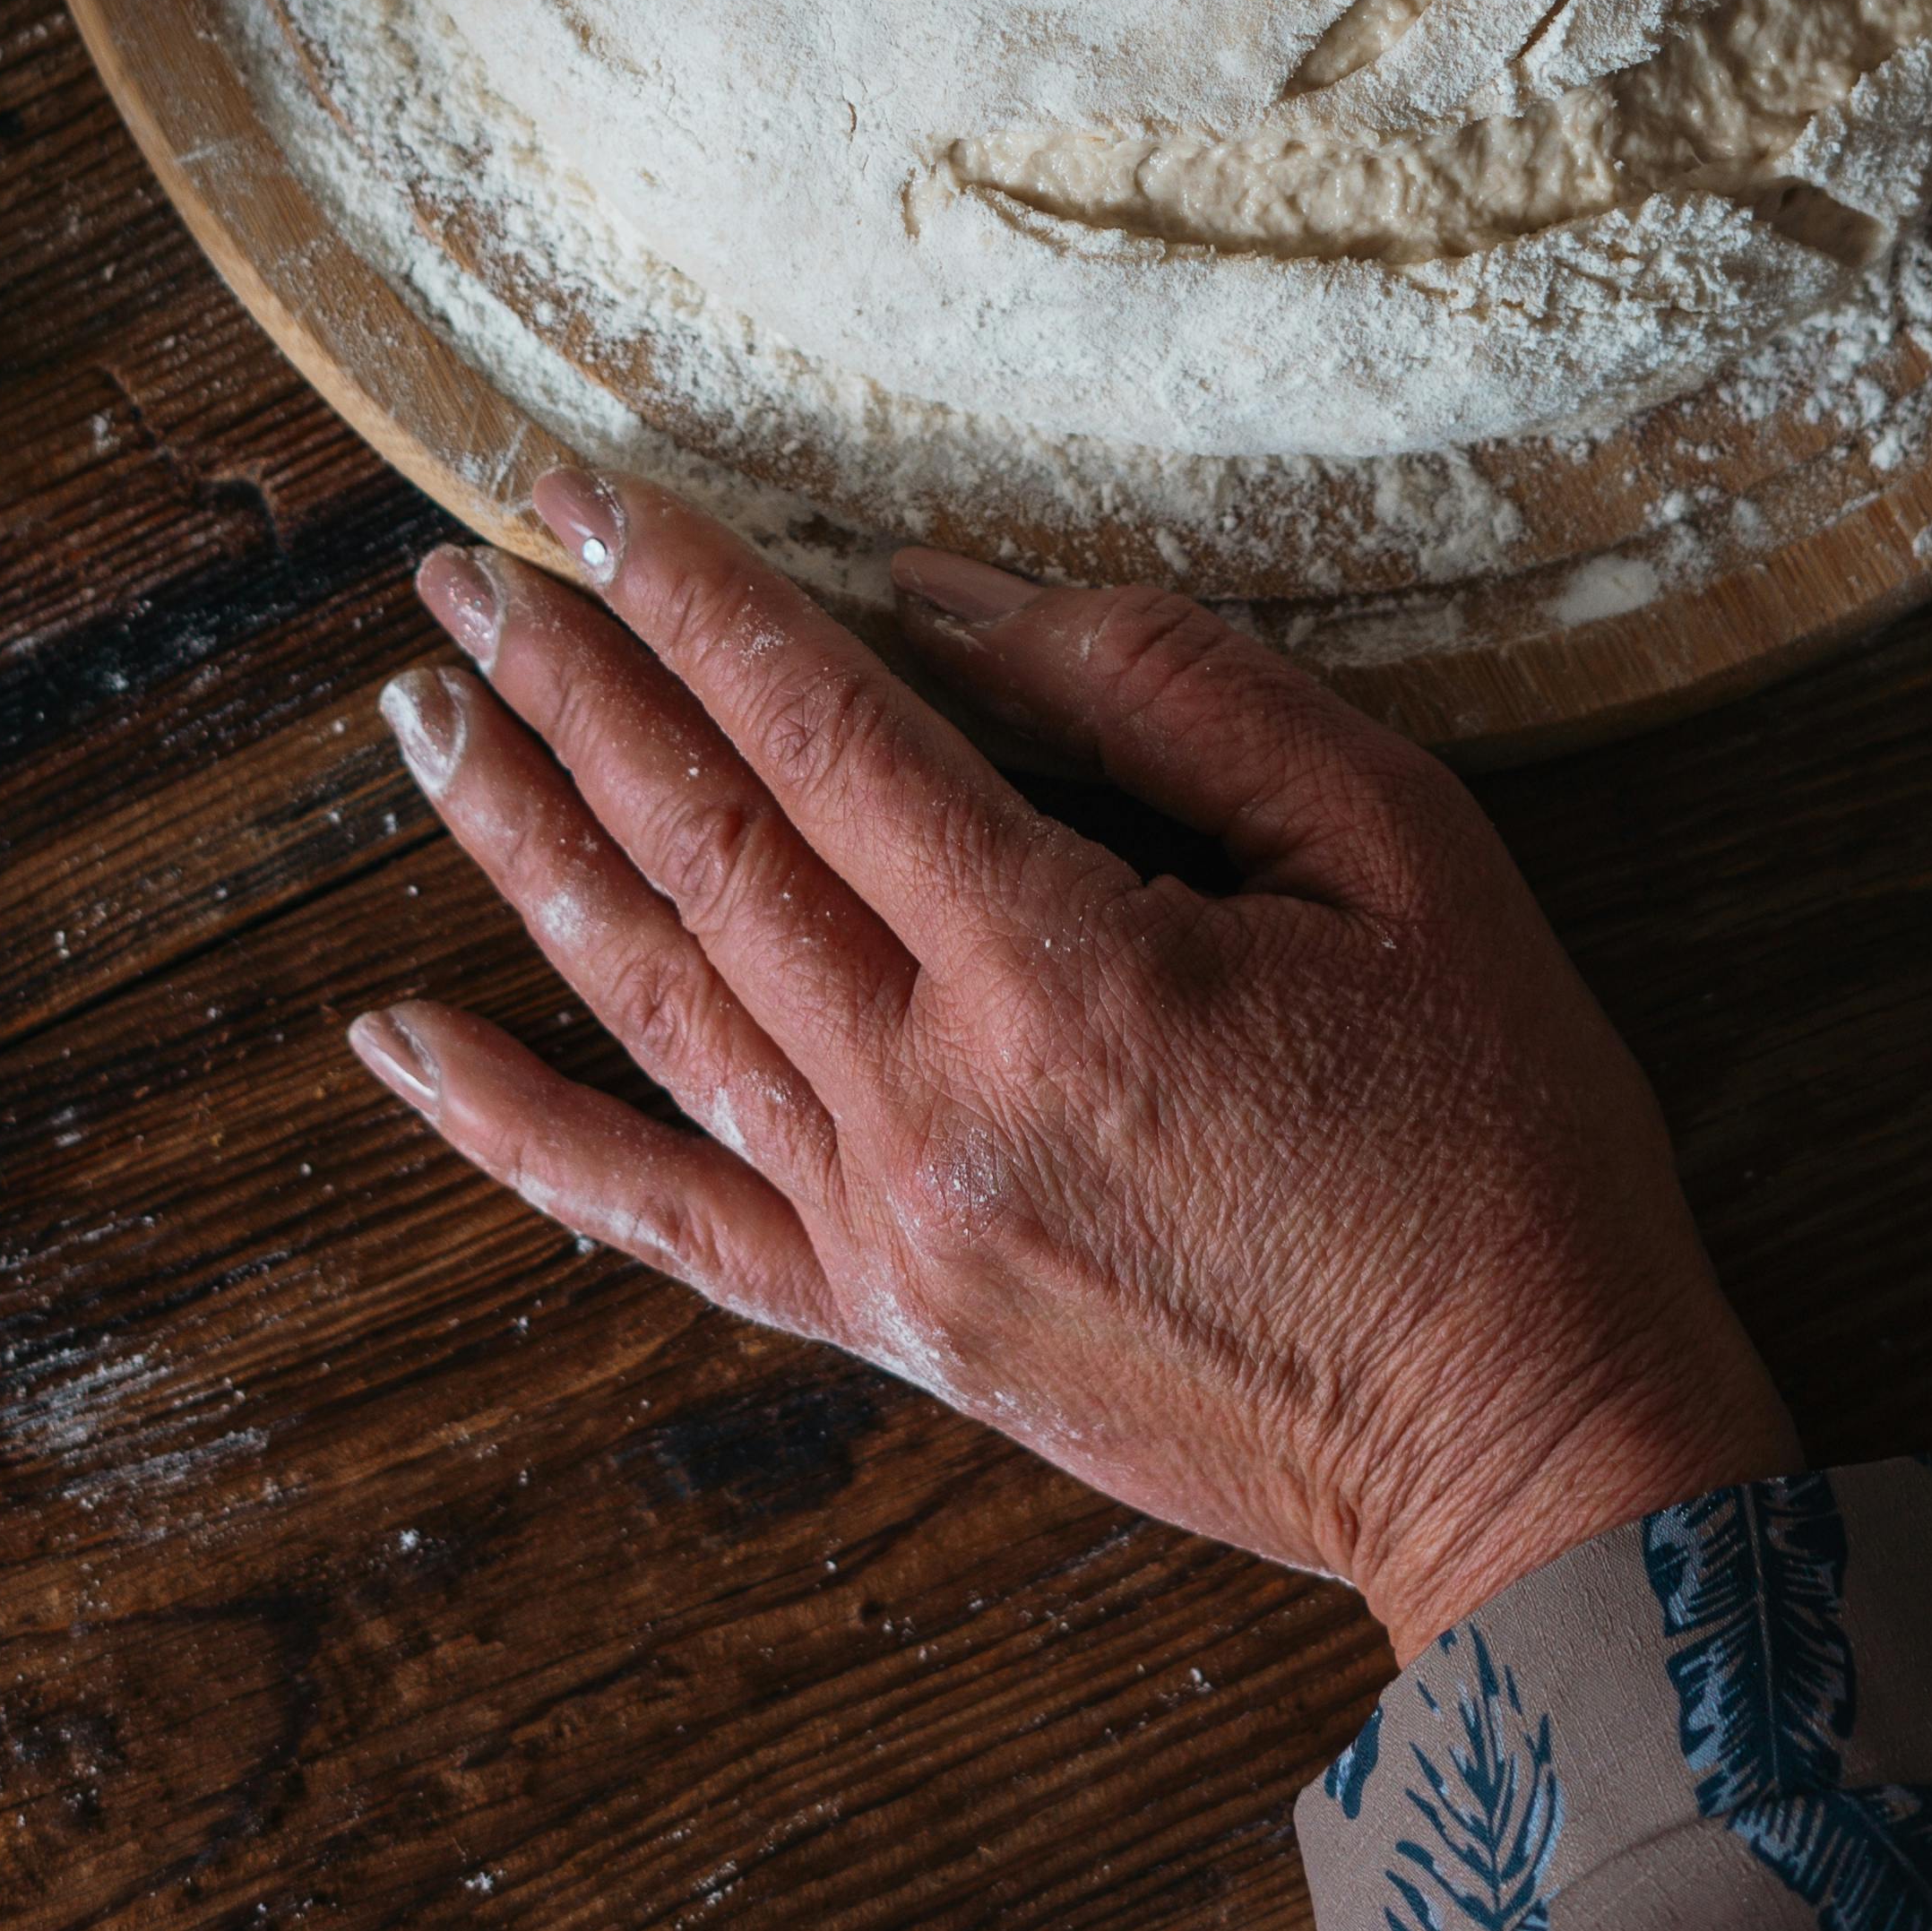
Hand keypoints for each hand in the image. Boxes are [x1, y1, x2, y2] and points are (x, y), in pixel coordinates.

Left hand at [348, 477, 1790, 1657]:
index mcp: (1066, 972)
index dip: (686, 589)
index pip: (818, 725)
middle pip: (702, 844)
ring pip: (651, 1000)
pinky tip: (398, 1043)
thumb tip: (945, 601)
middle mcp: (936, 1106)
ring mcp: (891, 1234)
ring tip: (421, 713)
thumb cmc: (1500, 1127)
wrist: (1533, 1444)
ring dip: (521, 841)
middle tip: (457, 563)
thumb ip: (1167, 692)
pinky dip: (513, 1130)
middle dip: (569, 681)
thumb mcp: (1402, 845)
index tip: (577, 485)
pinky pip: (656, 1218)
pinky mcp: (889, 1329)